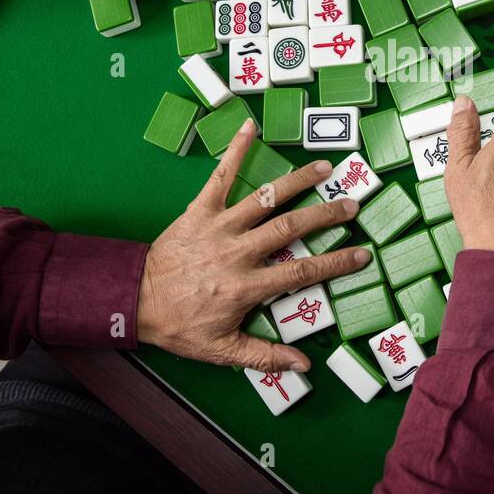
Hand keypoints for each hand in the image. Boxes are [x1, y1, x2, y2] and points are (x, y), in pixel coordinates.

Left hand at [136, 119, 369, 371]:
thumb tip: (304, 366)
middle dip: (323, 215)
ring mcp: (217, 228)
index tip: (361, 255)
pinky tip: (250, 127)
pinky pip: (220, 178)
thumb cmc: (180, 326)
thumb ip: (264, 356)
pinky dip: (236, 151)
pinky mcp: (198, 211)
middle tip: (351, 204)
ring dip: (295, 182)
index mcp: (246, 287)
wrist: (133, 302)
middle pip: (289, 229)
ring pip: (263, 200)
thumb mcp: (221, 350)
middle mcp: (236, 253)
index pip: (300, 274)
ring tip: (323, 168)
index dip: (334, 264)